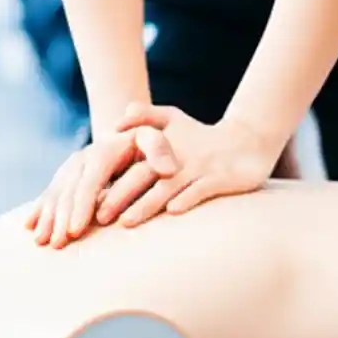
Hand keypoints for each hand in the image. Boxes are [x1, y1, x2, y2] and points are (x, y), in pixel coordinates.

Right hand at [26, 125, 178, 248]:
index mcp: (101, 153)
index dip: (81, 207)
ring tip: (43, 241)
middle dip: (61, 219)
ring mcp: (70, 169)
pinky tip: (30, 228)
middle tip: (59, 243)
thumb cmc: (144, 145)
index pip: (89, 183)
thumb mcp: (153, 140)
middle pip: (68, 192)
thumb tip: (169, 170)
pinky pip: (48, 194)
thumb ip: (160, 150)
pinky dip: (39, 211)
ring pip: (55, 194)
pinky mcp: (64, 177)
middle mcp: (81, 160)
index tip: (77, 230)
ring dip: (48, 218)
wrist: (123, 133)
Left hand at [107, 104, 280, 226]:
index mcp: (161, 145)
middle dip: (120, 196)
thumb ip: (144, 116)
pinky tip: (172, 211)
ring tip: (127, 221)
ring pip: (168, 187)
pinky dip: (187, 198)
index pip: (130, 163)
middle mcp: (177, 156)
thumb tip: (114, 123)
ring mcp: (199, 167)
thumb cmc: (200, 135)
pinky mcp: (220, 178)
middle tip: (99, 217)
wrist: (248, 141)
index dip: (111, 180)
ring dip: (146, 205)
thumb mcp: (172, 118)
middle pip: (143, 177)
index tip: (89, 199)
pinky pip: (201, 190)